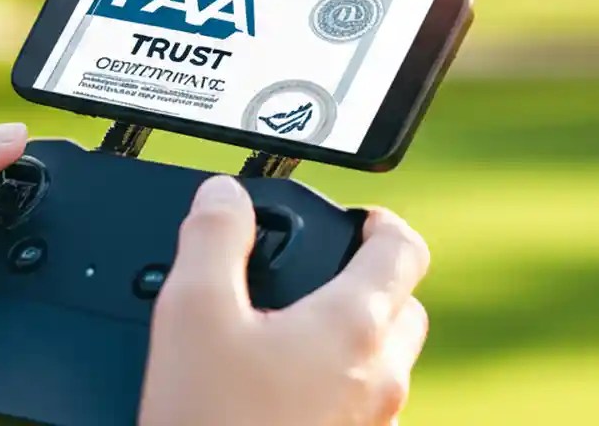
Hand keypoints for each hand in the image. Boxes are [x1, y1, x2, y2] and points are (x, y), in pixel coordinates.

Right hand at [140, 176, 430, 425]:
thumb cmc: (211, 424)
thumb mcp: (193, 312)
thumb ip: (213, 238)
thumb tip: (224, 196)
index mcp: (354, 325)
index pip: (405, 249)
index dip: (381, 221)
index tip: (357, 218)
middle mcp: (379, 377)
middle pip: (404, 307)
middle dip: (371, 280)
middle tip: (323, 274)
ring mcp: (372, 425)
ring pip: (388, 362)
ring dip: (358, 336)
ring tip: (295, 333)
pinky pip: (366, 407)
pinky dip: (342, 385)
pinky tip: (286, 392)